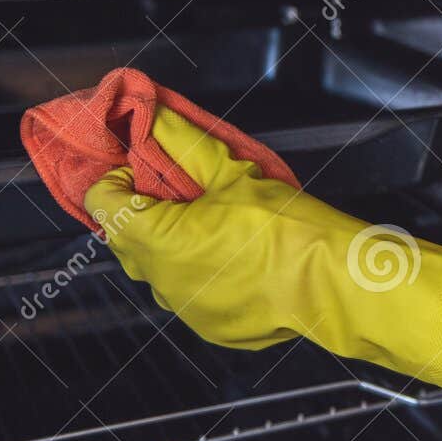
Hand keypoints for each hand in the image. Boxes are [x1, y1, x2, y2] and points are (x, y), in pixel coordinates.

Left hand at [87, 109, 441, 431]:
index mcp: (155, 240)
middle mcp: (161, 282)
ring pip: (161, 266)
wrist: (338, 284)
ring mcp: (188, 309)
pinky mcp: (215, 326)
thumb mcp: (234, 172)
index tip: (136, 158)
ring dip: (174, 240)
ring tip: (213, 214)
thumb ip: (185, 142)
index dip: (117, 173)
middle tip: (178, 180)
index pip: (103, 201)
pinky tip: (233, 250)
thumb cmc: (291, 231)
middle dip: (146, 206)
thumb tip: (152, 114)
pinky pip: (192, 291)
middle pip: (129, 236)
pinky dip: (202, 270)